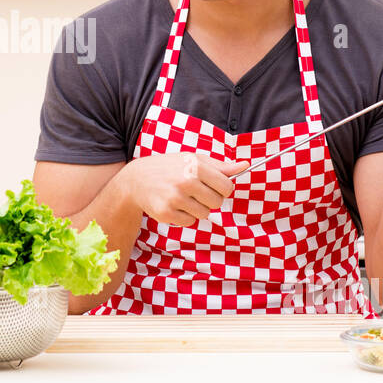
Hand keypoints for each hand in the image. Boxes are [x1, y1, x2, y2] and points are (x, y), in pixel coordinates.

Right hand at [123, 151, 248, 225]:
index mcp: (196, 166)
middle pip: (217, 203)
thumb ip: (221, 166)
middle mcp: (186, 181)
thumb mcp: (194, 160)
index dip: (222, 189)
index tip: (213, 186)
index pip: (227, 187)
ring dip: (196, 208)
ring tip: (182, 197)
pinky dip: (184, 216)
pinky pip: (189, 222)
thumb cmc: (170, 167)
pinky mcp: (166, 213)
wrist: (137, 179)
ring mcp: (175, 198)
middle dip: (210, 199)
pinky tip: (173, 205)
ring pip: (204, 214)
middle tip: (195, 191)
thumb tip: (246, 165)